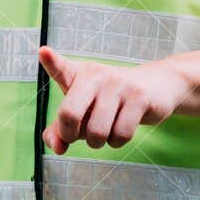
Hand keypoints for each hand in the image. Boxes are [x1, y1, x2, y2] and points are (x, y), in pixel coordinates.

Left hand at [38, 45, 187, 153]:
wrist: (156, 87)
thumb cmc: (109, 100)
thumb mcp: (83, 109)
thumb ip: (62, 129)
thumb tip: (57, 148)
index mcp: (78, 74)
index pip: (61, 68)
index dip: (51, 61)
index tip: (43, 52)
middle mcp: (95, 75)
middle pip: (70, 114)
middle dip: (70, 135)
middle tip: (76, 136)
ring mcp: (118, 84)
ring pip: (97, 132)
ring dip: (98, 142)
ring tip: (103, 131)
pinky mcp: (139, 97)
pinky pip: (121, 134)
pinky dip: (117, 142)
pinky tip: (119, 130)